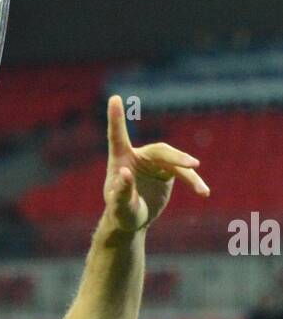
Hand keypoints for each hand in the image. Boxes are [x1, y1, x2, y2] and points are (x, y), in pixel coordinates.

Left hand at [104, 95, 208, 231]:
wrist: (133, 219)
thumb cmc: (121, 212)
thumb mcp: (119, 206)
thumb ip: (122, 191)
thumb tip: (125, 173)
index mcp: (120, 160)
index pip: (118, 136)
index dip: (116, 118)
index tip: (114, 99)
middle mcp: (139, 157)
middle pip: (160, 151)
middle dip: (176, 157)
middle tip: (191, 165)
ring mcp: (156, 163)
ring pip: (176, 162)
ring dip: (189, 173)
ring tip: (200, 188)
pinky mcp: (169, 172)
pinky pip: (185, 174)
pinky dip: (194, 182)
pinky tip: (204, 192)